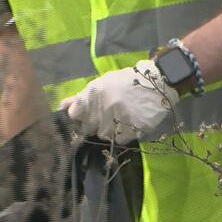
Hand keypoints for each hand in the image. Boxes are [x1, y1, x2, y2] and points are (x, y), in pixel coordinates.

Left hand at [62, 59, 177, 145]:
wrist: (159, 82)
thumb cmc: (128, 81)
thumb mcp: (104, 83)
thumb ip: (82, 96)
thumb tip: (62, 106)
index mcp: (93, 93)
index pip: (73, 114)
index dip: (79, 117)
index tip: (85, 116)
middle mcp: (102, 107)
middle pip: (87, 127)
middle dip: (94, 123)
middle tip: (107, 115)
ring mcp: (116, 120)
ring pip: (103, 135)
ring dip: (109, 129)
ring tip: (121, 118)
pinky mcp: (129, 130)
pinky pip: (119, 140)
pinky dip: (123, 134)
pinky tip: (130, 122)